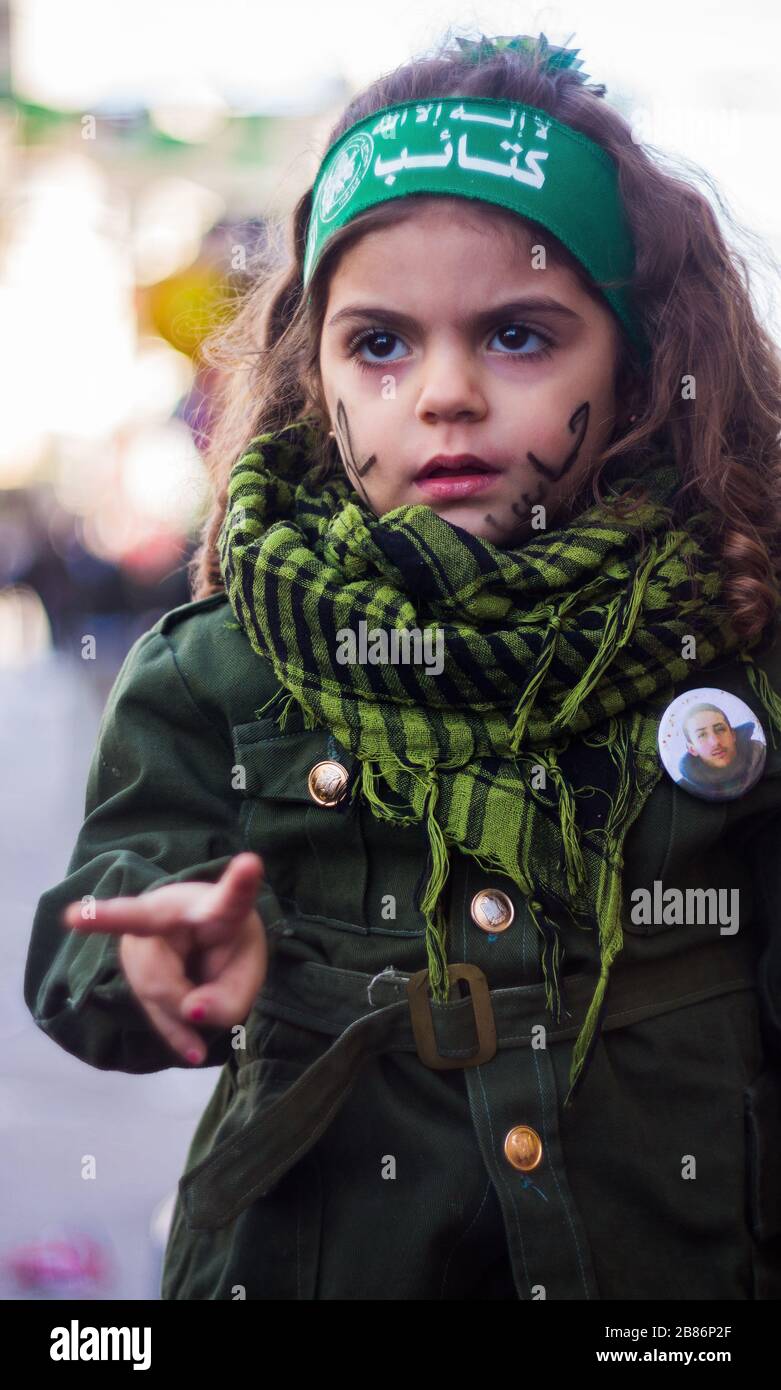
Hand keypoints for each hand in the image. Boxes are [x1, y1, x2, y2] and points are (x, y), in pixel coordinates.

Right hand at [60, 852, 267, 1064]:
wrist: (192, 933)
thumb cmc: (228, 946)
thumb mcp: (245, 974)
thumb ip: (230, 1001)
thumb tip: (193, 1013)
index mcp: (217, 907)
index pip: (228, 899)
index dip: (240, 884)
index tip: (252, 863)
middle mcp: (170, 910)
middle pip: (165, 975)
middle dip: (184, 1001)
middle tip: (205, 1000)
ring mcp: (142, 933)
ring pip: (153, 992)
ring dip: (182, 1010)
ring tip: (198, 990)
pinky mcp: (130, 959)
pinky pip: (148, 1006)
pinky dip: (175, 1032)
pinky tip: (195, 1051)